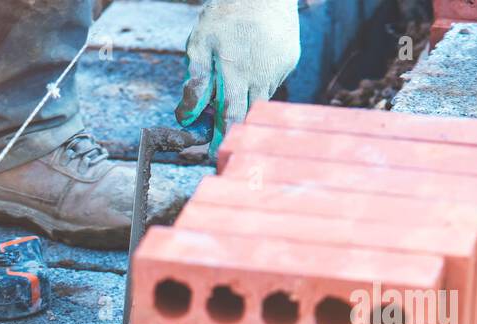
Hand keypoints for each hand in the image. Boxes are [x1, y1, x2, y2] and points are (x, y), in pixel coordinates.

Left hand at [175, 0, 300, 154]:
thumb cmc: (225, 13)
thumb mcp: (200, 44)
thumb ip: (195, 82)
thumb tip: (187, 116)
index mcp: (237, 73)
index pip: (230, 117)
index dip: (222, 139)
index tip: (214, 156)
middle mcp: (262, 75)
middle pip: (248, 114)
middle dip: (233, 127)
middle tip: (219, 132)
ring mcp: (280, 69)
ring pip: (260, 99)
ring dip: (245, 101)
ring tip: (233, 81)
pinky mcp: (290, 61)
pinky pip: (272, 82)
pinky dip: (258, 83)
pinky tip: (251, 65)